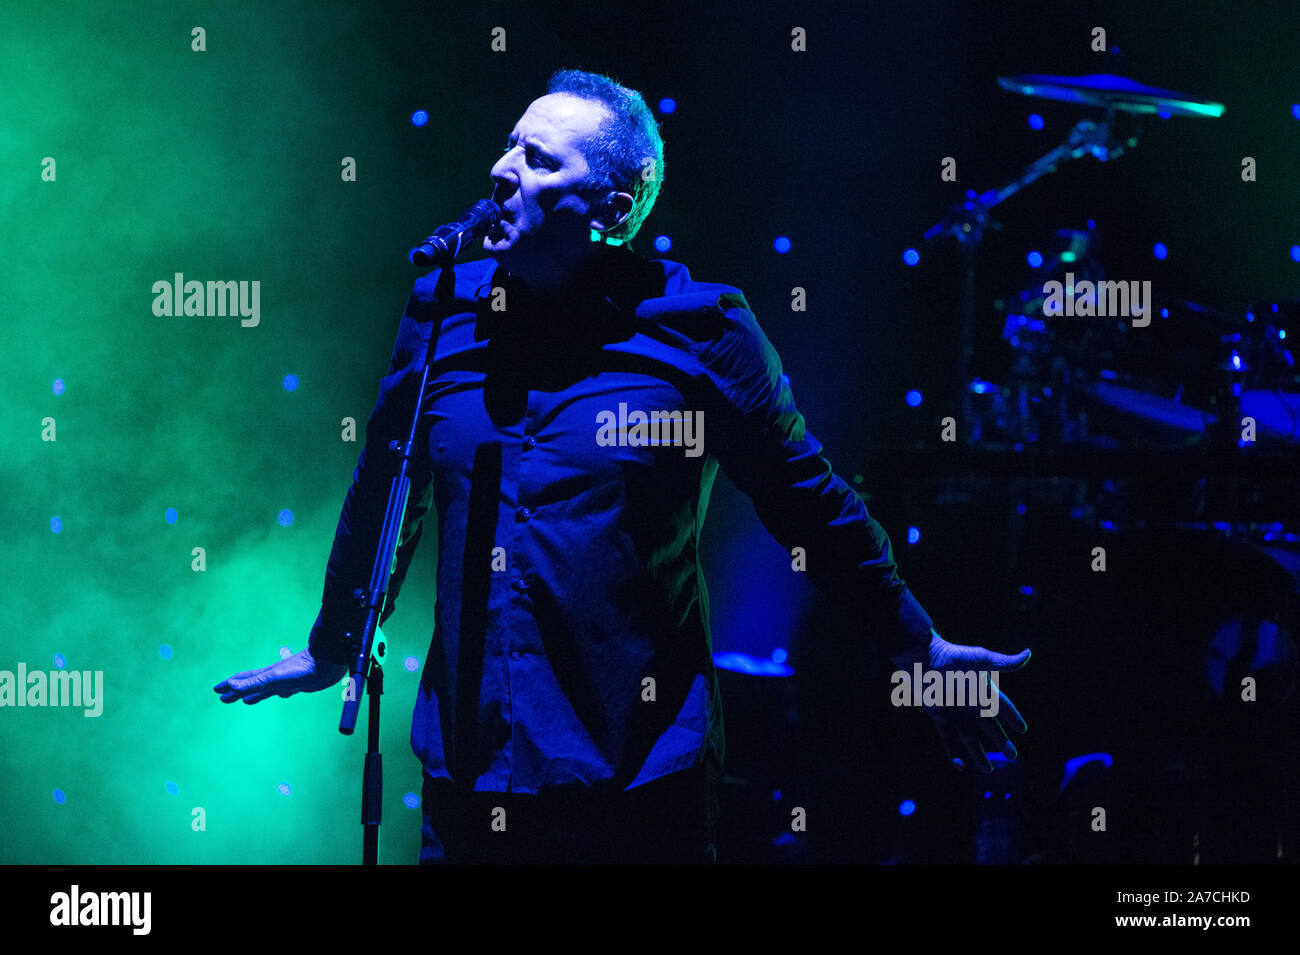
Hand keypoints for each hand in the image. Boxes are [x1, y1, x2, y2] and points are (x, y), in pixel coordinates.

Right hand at [213, 648, 348, 704]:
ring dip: (255, 693)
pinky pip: (286, 690)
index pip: (242, 680)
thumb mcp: (273, 678)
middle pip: (252, 684)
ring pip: (267, 688)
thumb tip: (230, 685)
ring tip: (247, 700)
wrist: (328, 662)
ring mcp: (287, 680)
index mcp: (265, 675)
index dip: (229, 685)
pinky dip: (281, 692)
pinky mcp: (301, 684)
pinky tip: (284, 693)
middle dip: (237, 691)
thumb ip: (253, 683)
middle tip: (225, 697)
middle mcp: (274, 677)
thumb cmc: (301, 669)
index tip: (215, 690)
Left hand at [891, 630, 1029, 773]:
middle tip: (1012, 756)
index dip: (1013, 718)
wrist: (924, 661)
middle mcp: (971, 706)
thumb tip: (1028, 654)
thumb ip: (1005, 663)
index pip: (1004, 708)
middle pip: (990, 729)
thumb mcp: (982, 659)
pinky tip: (959, 766)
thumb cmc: (954, 658)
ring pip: (970, 740)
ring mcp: (956, 714)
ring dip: (978, 755)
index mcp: (984, 692)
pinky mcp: (940, 718)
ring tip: (986, 769)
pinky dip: (953, 754)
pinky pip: (948, 740)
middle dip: (1001, 742)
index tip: (1023, 729)